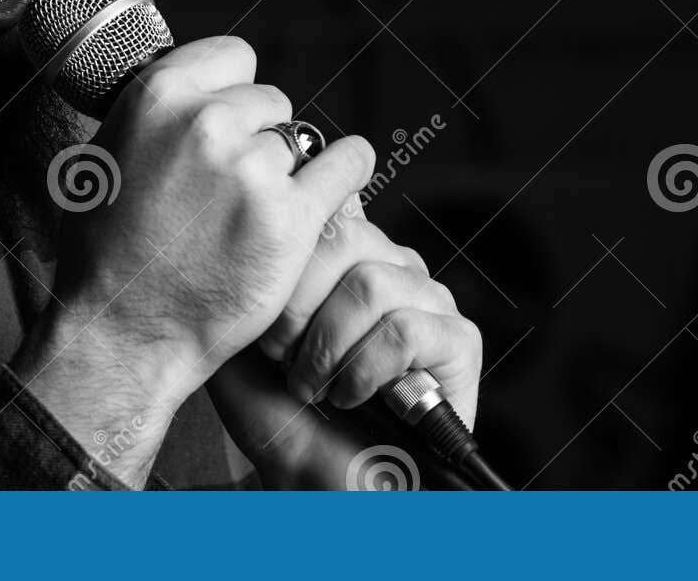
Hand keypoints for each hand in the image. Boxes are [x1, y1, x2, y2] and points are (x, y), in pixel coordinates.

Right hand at [11, 36, 373, 484]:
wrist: (123, 334)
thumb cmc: (102, 255)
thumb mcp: (101, 158)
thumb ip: (151, 116)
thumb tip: (190, 88)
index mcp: (157, 97)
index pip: (233, 56)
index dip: (233, 90)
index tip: (230, 120)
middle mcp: (206, 124)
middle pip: (270, 101)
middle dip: (258, 136)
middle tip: (234, 185)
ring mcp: (252, 171)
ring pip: (299, 141)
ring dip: (287, 170)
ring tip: (259, 211)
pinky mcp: (291, 218)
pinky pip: (348, 164)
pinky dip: (348, 170)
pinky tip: (339, 180)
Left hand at [207, 200, 481, 487]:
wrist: (314, 487)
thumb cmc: (281, 417)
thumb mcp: (239, 340)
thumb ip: (241, 280)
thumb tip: (241, 221)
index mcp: (346, 257)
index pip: (323, 210)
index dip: (288, 264)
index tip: (267, 324)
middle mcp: (392, 267)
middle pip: (346, 236)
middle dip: (298, 306)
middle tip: (285, 357)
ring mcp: (429, 301)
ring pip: (373, 284)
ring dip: (329, 347)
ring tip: (318, 385)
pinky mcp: (459, 342)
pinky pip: (407, 330)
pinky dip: (366, 370)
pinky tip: (355, 395)